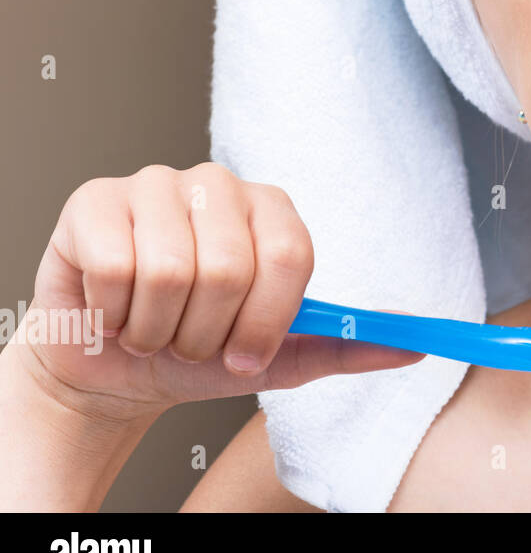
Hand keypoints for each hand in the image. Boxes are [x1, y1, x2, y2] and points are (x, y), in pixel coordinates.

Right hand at [20, 162, 421, 425]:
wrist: (112, 368)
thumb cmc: (198, 352)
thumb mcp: (278, 358)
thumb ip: (347, 345)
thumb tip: (414, 344)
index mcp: (272, 210)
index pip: (290, 256)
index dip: (266, 322)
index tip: (245, 357)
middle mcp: (219, 184)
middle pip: (230, 268)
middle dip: (206, 333)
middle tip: (188, 340)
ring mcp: (155, 184)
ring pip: (170, 270)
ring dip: (157, 329)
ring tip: (150, 327)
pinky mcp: (95, 200)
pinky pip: (116, 267)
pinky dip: (114, 313)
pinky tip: (112, 309)